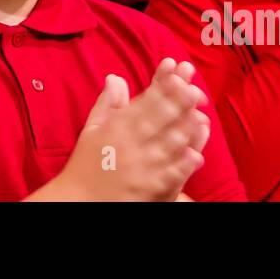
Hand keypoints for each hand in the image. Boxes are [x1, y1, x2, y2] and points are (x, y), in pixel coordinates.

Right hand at [55, 59, 209, 201]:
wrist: (78, 201)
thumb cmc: (85, 164)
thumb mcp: (91, 130)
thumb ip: (106, 103)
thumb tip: (115, 77)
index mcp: (115, 128)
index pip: (143, 104)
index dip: (162, 89)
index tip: (178, 77)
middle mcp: (128, 144)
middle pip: (158, 120)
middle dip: (177, 105)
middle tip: (196, 92)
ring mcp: (138, 167)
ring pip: (166, 145)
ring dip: (184, 131)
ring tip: (201, 119)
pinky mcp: (146, 189)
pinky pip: (168, 175)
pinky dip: (182, 165)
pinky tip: (196, 155)